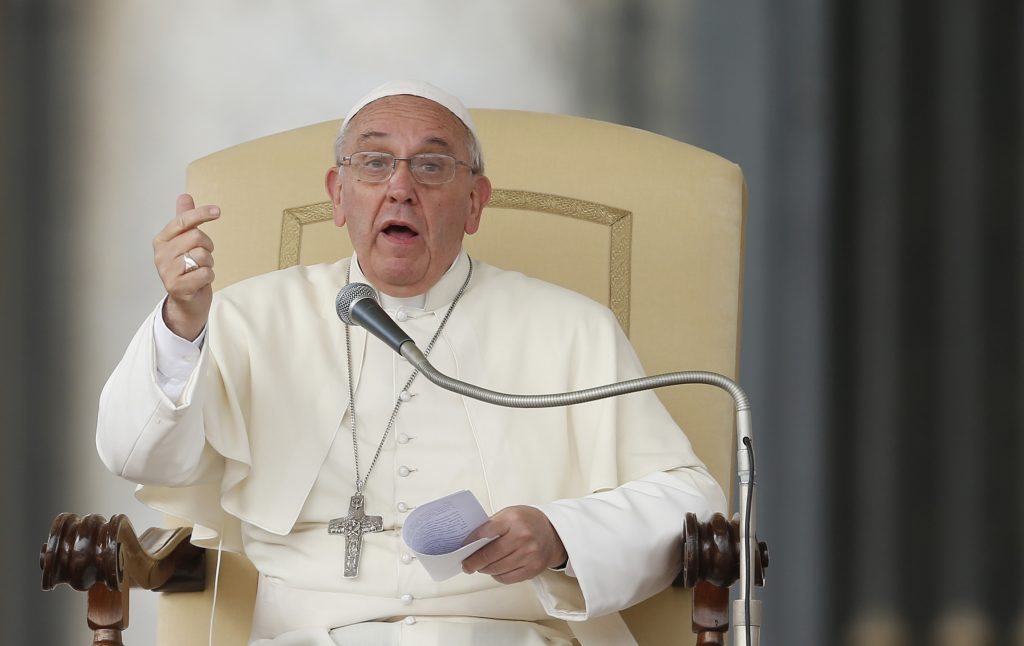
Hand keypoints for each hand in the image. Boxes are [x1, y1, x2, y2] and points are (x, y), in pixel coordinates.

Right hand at [153, 194, 219, 339]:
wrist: (186, 301)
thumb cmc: (187, 268)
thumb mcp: (185, 242)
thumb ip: (185, 220)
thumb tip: (184, 195)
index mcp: (161, 240)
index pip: (182, 221)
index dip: (201, 214)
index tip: (217, 211)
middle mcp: (161, 254)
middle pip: (196, 237)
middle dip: (208, 246)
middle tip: (203, 256)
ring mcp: (167, 271)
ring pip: (203, 255)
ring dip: (208, 263)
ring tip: (199, 269)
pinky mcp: (178, 287)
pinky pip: (206, 273)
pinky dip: (209, 276)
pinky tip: (200, 281)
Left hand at [460, 506, 566, 584]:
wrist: (553, 532)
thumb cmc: (527, 521)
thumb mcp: (509, 514)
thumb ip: (491, 526)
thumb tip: (470, 542)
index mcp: (513, 520)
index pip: (485, 532)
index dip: (471, 542)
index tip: (462, 548)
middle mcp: (522, 537)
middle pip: (489, 555)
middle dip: (473, 562)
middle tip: (466, 565)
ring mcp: (529, 554)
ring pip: (497, 569)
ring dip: (485, 569)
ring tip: (480, 567)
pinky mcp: (533, 569)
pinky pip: (507, 578)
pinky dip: (497, 576)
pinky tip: (495, 570)